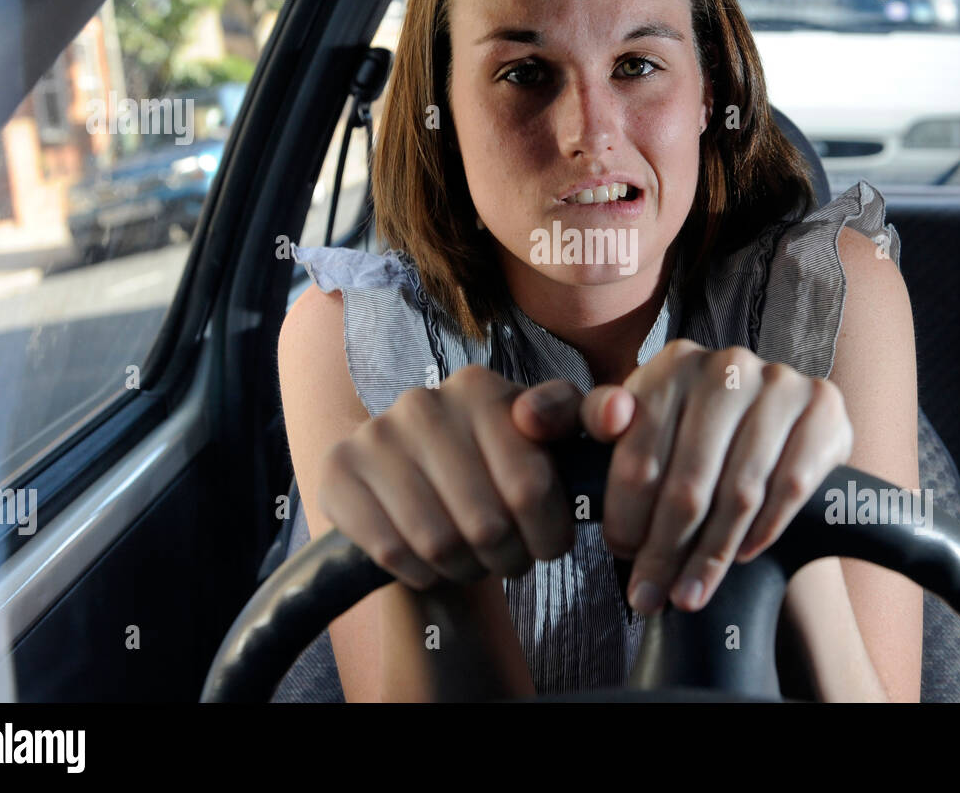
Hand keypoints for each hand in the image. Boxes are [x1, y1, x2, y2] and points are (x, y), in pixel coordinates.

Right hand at [318, 365, 585, 589]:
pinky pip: (392, 550)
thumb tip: (620, 413)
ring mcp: (375, 435)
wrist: (421, 488)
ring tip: (474, 558)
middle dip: (509, 555)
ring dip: (466, 568)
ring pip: (439, 542)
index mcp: (481, 387)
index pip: (530, 486)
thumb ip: (595, 421)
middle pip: (485, 522)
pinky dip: (422, 572)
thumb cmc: (500, 468)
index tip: (549, 541)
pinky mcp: (338, 471)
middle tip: (511, 555)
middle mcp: (423, 402)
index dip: (548, 533)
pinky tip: (431, 561)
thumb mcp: (554, 442)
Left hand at [577, 339, 853, 614]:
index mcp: (674, 364)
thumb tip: (608, 420)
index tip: (621, 555)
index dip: (626, 516)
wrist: (774, 422)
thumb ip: (604, 419)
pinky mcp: (823, 408)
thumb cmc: (694, 430)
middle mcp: (728, 367)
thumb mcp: (644, 420)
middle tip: (650, 594)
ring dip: (711, 555)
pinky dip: (763, 530)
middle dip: (664, 550)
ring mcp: (780, 384)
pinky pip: (790, 487)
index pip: (640, 456)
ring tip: (689, 592)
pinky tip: (741, 555)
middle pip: (688, 482)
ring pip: (738, 493)